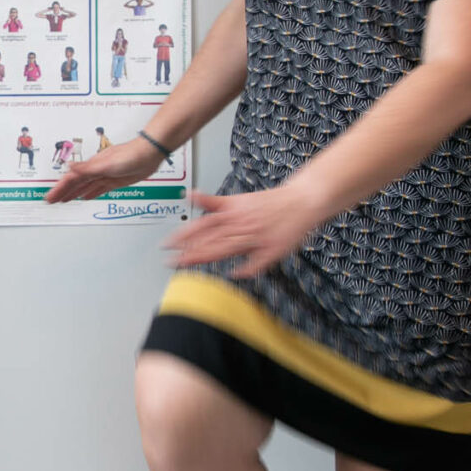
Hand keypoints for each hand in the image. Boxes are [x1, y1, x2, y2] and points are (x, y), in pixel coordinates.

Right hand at [44, 137, 159, 203]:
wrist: (150, 154)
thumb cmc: (131, 155)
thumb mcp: (106, 163)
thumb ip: (87, 168)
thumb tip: (69, 167)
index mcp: (92, 166)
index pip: (71, 179)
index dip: (59, 188)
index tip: (50, 197)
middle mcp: (97, 170)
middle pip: (76, 183)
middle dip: (62, 192)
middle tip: (51, 200)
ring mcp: (105, 175)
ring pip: (85, 186)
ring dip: (73, 193)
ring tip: (63, 200)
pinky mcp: (115, 180)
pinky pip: (98, 189)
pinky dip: (90, 193)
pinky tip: (85, 197)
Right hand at [164, 185, 317, 277]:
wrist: (302, 202)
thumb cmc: (292, 228)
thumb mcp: (276, 255)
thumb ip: (254, 266)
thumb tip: (236, 275)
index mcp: (243, 242)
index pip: (212, 252)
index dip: (193, 258)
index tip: (178, 263)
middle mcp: (236, 226)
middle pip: (205, 239)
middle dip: (184, 248)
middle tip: (168, 256)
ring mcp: (235, 212)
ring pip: (205, 223)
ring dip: (186, 231)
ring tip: (171, 239)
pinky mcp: (237, 200)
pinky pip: (216, 200)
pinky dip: (202, 198)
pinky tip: (189, 196)